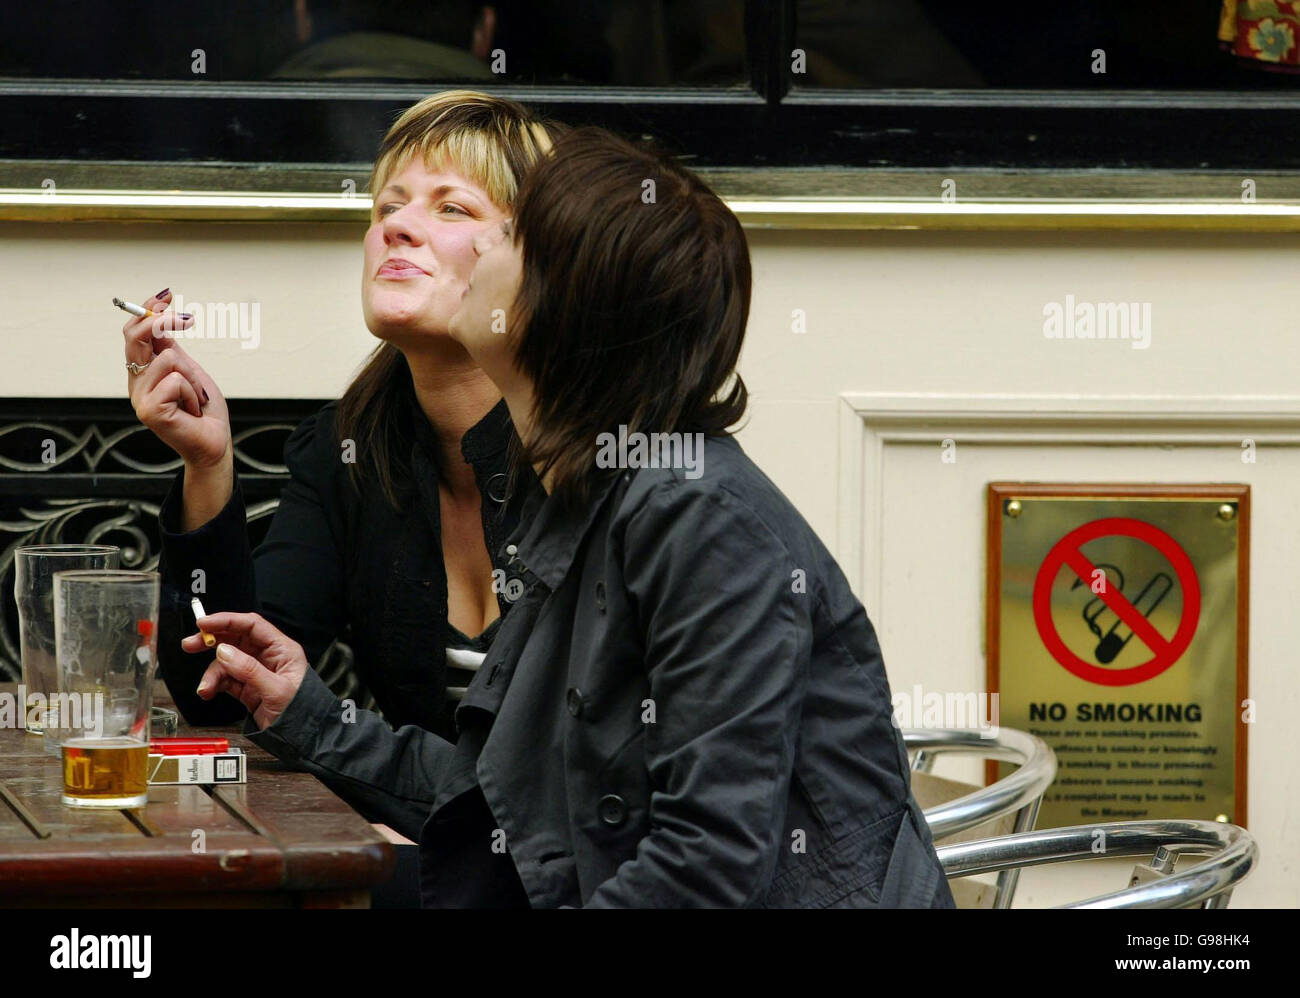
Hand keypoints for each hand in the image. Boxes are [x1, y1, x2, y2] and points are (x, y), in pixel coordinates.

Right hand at [124, 288, 231, 470]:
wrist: (214, 443)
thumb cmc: (204, 410)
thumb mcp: (189, 371)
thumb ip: (171, 349)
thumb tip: (159, 316)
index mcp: (144, 372)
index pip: (134, 334)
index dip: (146, 311)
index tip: (166, 295)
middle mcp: (136, 383)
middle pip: (135, 338)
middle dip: (161, 321)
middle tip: (189, 318)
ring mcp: (139, 398)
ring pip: (169, 359)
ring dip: (194, 377)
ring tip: (196, 398)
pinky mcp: (148, 411)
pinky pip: (176, 381)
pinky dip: (193, 393)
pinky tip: (193, 410)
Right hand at [186, 611, 308, 729]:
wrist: (302, 738)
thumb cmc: (301, 711)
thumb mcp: (277, 690)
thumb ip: (249, 670)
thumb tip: (224, 652)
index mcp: (281, 649)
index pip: (251, 626)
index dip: (227, 621)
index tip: (204, 624)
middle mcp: (268, 657)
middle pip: (235, 639)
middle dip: (211, 641)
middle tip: (190, 645)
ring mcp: (256, 672)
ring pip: (226, 661)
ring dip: (211, 672)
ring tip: (205, 687)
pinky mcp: (247, 687)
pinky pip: (225, 679)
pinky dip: (214, 684)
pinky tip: (208, 691)